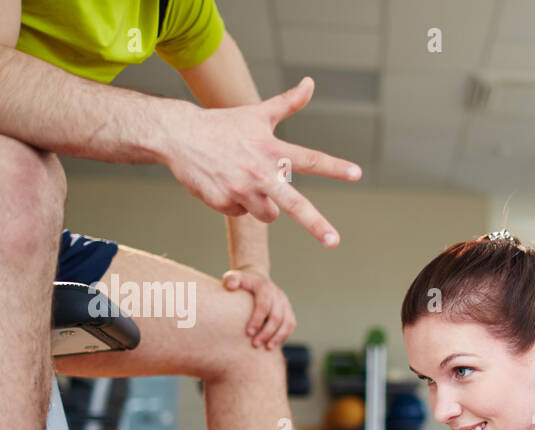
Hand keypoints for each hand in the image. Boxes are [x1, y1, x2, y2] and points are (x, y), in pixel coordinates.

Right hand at [162, 76, 360, 245]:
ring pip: (269, 214)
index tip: (356, 173)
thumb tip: (311, 83)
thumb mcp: (257, 113)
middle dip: (316, 224)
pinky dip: (238, 203)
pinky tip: (224, 183)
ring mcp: (240, 189)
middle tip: (334, 241)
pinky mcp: (223, 202)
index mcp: (271, 149)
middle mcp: (259, 171)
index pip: (309, 159)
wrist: (178, 135)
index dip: (334, 167)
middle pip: (295, 203)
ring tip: (245, 181)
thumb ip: (288, 103)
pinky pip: (243, 213)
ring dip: (264, 204)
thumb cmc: (223, 125)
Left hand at [222, 268, 294, 348]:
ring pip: (287, 322)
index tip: (248, 333)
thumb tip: (230, 286)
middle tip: (255, 344)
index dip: (257, 320)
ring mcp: (285, 302)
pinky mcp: (289, 309)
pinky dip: (284, 335)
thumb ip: (230, 280)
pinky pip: (291, 324)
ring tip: (267, 347)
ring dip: (278, 336)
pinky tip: (274, 343)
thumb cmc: (241, 282)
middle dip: (267, 332)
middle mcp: (278, 294)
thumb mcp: (233, 277)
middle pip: (276, 316)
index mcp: (264, 287)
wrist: (256, 279)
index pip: (264, 306)